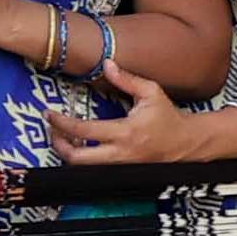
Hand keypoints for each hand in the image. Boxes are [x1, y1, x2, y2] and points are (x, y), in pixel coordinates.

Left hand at [40, 60, 235, 165]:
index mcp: (125, 132)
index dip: (61, 123)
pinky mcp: (121, 172)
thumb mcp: (151, 93)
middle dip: (58, 146)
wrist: (187, 143)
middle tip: (51, 131)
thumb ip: (127, 79)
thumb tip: (107, 63)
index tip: (49, 114)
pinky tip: (79, 146)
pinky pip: (94, 170)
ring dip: (68, 154)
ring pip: (83, 168)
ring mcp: (120, 166)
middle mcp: (120, 153)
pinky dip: (82, 160)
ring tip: (62, 137)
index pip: (84, 130)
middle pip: (77, 159)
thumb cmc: (168, 117)